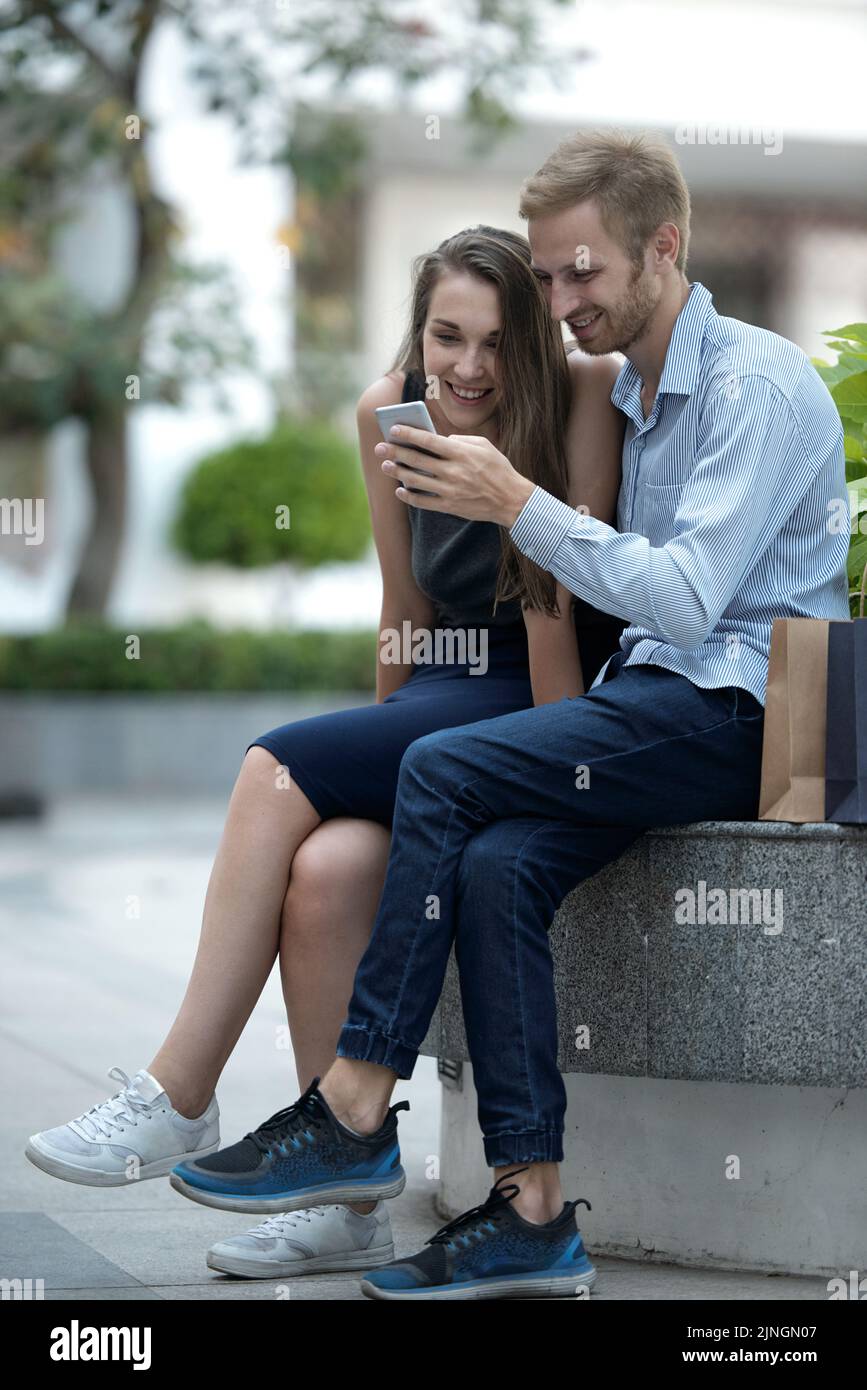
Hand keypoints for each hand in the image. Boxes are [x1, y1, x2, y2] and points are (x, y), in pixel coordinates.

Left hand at [374, 425, 534, 526]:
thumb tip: (441, 440)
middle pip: (418, 460)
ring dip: (398, 473)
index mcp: (461, 453)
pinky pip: (423, 502)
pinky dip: (409, 496)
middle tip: (380, 448)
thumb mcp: (485, 446)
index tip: (393, 430)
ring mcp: (450, 490)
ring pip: (416, 481)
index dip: (409, 434)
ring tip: (386, 466)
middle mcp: (453, 471)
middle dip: (396, 452)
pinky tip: (400, 490)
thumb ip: (461, 440)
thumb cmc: (498, 469)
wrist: (511, 500)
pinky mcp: (450, 506)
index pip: (429, 440)